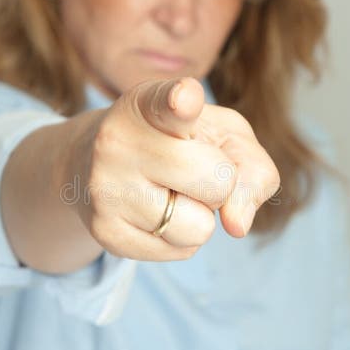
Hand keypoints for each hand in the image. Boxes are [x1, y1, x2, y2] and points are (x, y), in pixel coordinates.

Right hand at [72, 76, 279, 260]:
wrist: (97, 165)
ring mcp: (106, 189)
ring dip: (199, 216)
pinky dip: (181, 238)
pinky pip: (181, 251)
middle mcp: (118, 142)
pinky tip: (155, 213)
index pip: (170, 104)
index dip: (183, 101)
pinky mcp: (105, 232)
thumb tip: (237, 225)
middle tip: (191, 170)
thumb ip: (251, 168)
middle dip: (220, 184)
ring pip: (199, 228)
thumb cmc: (178, 143)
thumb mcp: (224, 135)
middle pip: (217, 181)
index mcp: (147, 104)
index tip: (185, 98)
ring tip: (168, 192)